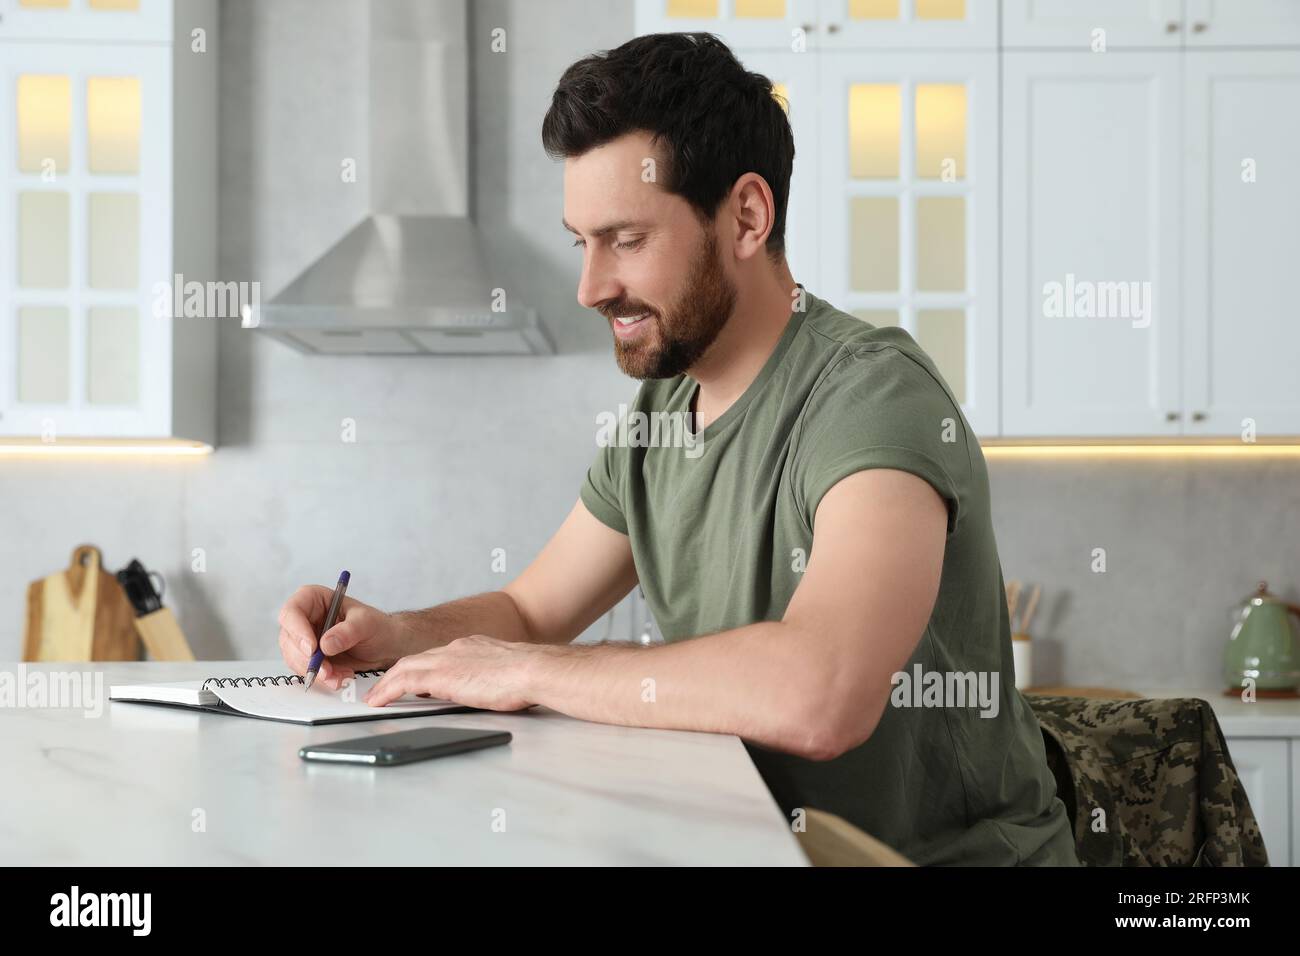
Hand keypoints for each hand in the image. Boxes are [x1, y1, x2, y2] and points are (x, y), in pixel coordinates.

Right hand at [277, 585, 410, 689]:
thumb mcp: (367, 623)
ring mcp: (304, 640)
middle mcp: (304, 618)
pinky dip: (322, 679)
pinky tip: (339, 679)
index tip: (312, 648)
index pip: (292, 611)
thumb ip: (348, 631)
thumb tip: (325, 644)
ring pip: (295, 659)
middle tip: (326, 671)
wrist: (386, 645)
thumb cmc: (377, 626)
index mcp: (314, 599)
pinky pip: (306, 671)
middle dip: (307, 659)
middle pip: (289, 639)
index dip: (297, 630)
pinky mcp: (310, 659)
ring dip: (315, 672)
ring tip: (340, 676)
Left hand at [363, 635, 538, 711]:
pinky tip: (378, 702)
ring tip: (375, 697)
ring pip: (404, 668)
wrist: (532, 669)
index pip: (437, 657)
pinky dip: (387, 691)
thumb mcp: (505, 673)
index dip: (421, 669)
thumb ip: (488, 677)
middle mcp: (455, 648)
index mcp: (471, 647)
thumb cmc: (529, 675)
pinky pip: (403, 682)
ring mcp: (446, 660)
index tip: (412, 680)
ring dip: (386, 683)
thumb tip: (485, 690)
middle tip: (383, 688)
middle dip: (396, 674)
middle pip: (416, 660)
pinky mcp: (440, 676)